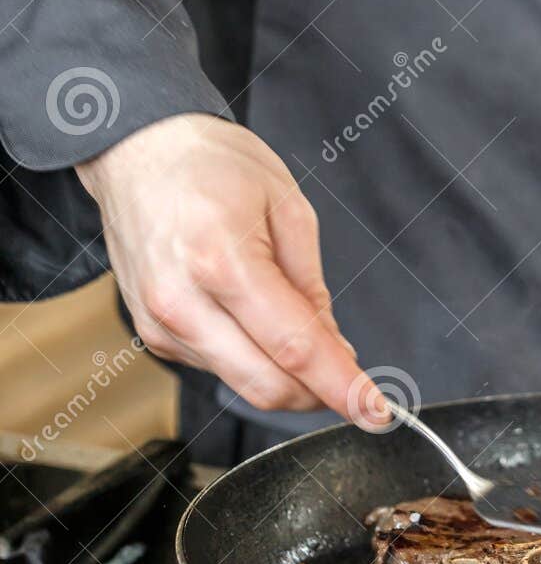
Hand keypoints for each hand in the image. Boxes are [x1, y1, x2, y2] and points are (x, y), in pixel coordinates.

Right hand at [77, 114, 390, 426]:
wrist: (139, 152)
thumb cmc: (211, 164)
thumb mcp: (287, 207)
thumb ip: (312, 286)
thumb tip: (333, 348)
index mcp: (222, 260)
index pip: (295, 347)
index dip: (343, 386)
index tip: (377, 411)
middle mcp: (183, 302)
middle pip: (267, 385)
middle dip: (320, 394)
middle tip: (352, 378)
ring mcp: (161, 324)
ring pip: (243, 384)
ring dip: (287, 378)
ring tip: (303, 333)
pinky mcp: (153, 334)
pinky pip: (219, 367)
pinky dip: (253, 360)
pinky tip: (259, 324)